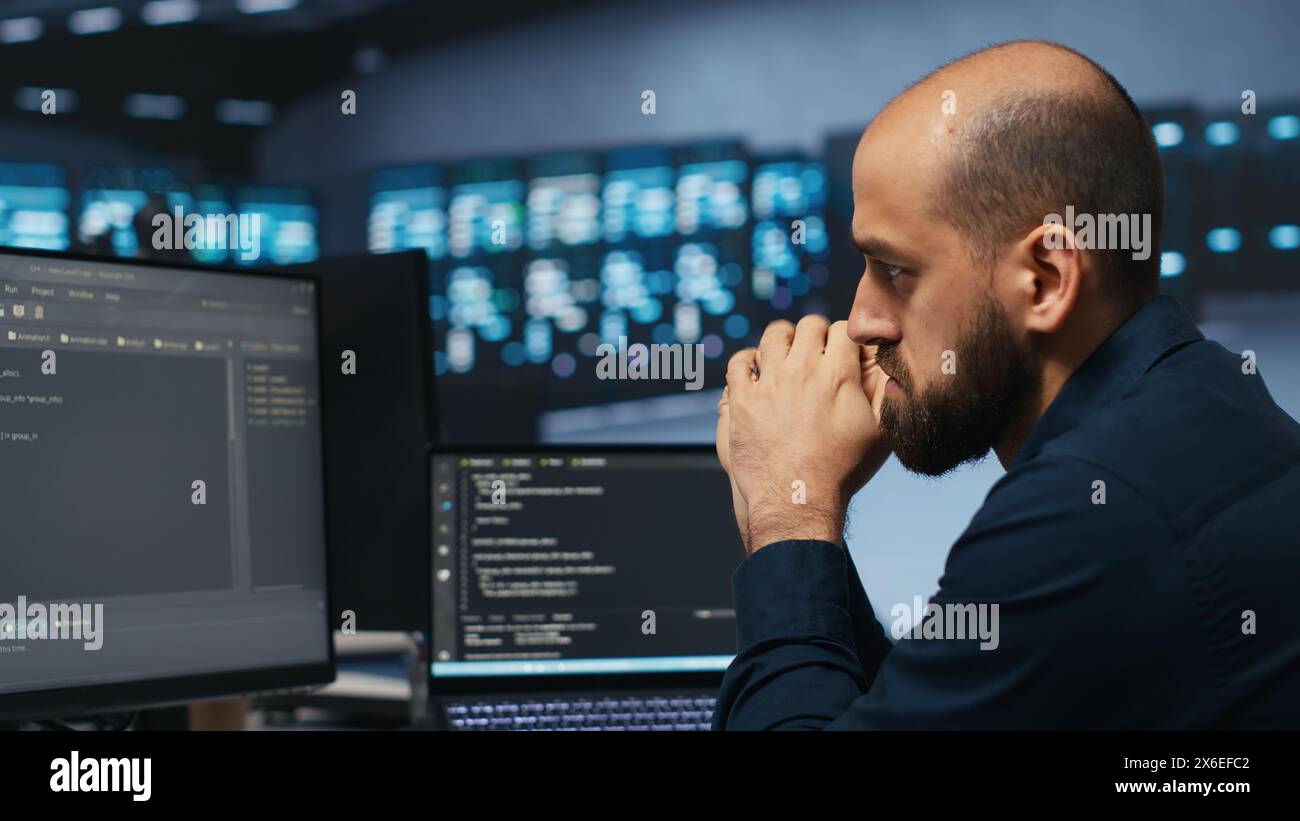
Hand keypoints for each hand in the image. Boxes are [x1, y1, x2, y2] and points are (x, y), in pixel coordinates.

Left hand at [718, 316, 890, 552]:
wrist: (797, 501)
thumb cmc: (842, 470)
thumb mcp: (881, 433)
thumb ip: (888, 394)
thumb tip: (893, 366)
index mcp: (837, 375)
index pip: (844, 329)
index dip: (848, 337)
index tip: (845, 350)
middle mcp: (801, 371)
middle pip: (809, 325)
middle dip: (818, 334)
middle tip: (819, 351)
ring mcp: (768, 384)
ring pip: (773, 336)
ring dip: (783, 340)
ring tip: (789, 355)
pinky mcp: (741, 400)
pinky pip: (739, 363)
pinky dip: (748, 361)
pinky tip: (757, 370)